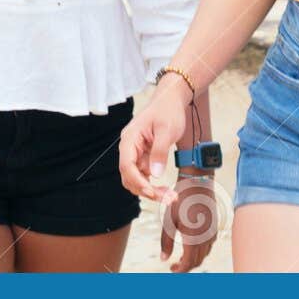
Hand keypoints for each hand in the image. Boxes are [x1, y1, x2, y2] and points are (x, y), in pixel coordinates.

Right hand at [119, 78, 190, 200]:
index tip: (152, 193)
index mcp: (130, 138)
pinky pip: (144, 175)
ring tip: (170, 197)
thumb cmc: (167, 110)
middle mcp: (129, 147)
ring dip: (150, 190)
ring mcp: (136, 152)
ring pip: (136, 179)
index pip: (127, 165)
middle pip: (130, 176)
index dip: (138, 181)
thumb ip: (160, 151)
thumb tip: (155, 174)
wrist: (171, 100)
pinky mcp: (144, 156)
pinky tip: (166, 190)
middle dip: (146, 190)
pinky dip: (153, 185)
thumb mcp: (167, 130)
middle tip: (168, 198)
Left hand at [161, 173, 220, 271]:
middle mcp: (205, 238)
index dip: (179, 270)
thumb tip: (163, 259)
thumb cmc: (179, 200)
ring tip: (182, 256)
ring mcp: (212, 232)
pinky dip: (201, 250)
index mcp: (193, 239)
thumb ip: (166, 242)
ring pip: (204, 254)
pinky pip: (209, 245)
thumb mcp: (168, 221)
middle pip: (197, 261)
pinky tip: (192, 245)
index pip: (188, 263)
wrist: (197, 182)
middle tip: (174, 264)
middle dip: (186, 266)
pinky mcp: (215, 226)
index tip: (171, 269)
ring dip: (194, 259)